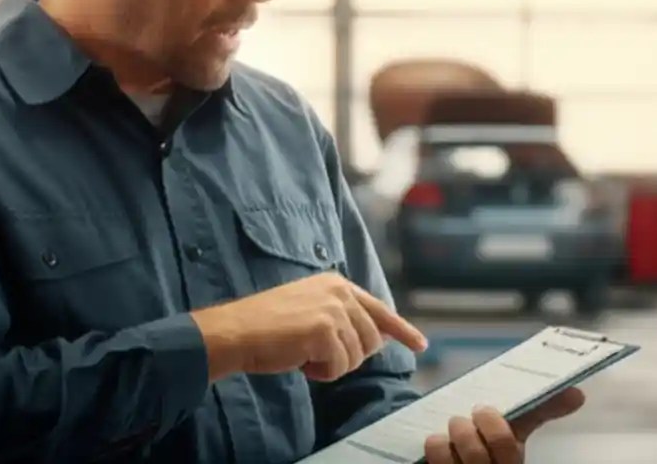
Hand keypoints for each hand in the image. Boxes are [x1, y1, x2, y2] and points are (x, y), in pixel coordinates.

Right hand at [191, 272, 427, 381]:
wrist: (236, 331)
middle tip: (318, 357)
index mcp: (337, 284)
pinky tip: (301, 361)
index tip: (419, 345)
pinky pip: (340, 367)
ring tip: (304, 355)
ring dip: (332, 366)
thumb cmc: (267, 327)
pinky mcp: (325, 330)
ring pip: (356, 356)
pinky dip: (321, 373)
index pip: (380, 309)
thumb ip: (343, 317)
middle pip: (372, 340)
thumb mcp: (311, 310)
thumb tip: (377, 339)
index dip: (402, 330)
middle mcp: (340, 292)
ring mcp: (334, 309)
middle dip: (350, 357)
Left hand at [423, 387, 585, 463]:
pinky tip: (437, 444)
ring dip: (445, 439)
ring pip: (450, 460)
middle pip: (477, 453)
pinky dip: (433, 449)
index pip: (506, 444)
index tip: (483, 410)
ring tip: (449, 432)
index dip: (492, 425)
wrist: (465, 463)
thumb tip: (578, 394)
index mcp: (513, 461)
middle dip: (466, 429)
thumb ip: (540, 410)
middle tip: (463, 418)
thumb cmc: (492, 446)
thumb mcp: (516, 431)